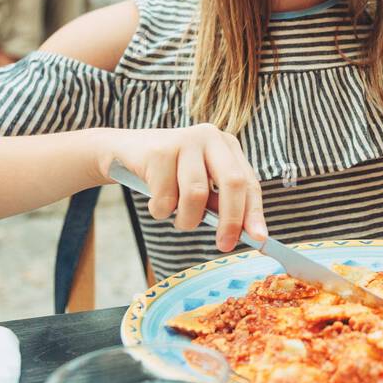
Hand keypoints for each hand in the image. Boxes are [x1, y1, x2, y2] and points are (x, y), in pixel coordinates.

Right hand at [99, 124, 265, 251]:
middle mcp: (210, 137)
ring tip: (176, 217)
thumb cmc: (168, 174)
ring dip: (186, 219)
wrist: (123, 152)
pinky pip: (166, 197)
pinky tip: (155, 201)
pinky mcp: (160, 150)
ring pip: (196, 194)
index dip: (255, 212)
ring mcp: (185, 140)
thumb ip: (221, 202)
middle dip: (230, 219)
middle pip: (233, 182)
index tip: (259, 239)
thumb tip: (247, 232)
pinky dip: (160, 210)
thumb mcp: (199, 184)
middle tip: (223, 245)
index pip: (249, 182)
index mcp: (227, 146)